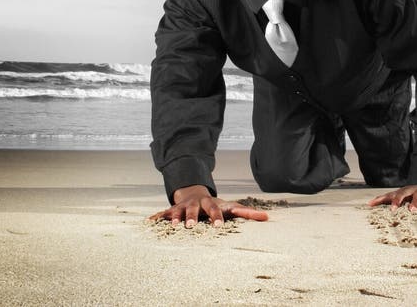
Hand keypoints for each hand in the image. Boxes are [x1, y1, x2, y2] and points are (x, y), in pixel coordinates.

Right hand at [148, 184, 269, 227]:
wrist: (194, 191)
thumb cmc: (216, 205)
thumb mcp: (231, 207)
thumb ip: (247, 213)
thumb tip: (268, 218)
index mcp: (211, 204)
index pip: (216, 210)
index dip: (217, 217)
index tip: (219, 226)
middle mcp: (197, 204)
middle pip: (195, 210)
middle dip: (193, 217)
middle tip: (192, 226)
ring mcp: (184, 206)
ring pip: (178, 211)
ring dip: (175, 218)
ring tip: (172, 225)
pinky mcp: (172, 209)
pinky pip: (163, 213)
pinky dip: (157, 218)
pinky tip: (149, 223)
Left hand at [367, 184, 416, 211]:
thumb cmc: (406, 196)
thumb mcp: (395, 195)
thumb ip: (383, 199)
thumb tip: (368, 204)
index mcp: (406, 190)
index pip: (400, 194)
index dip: (396, 201)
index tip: (393, 210)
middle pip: (415, 194)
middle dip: (414, 202)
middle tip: (411, 211)